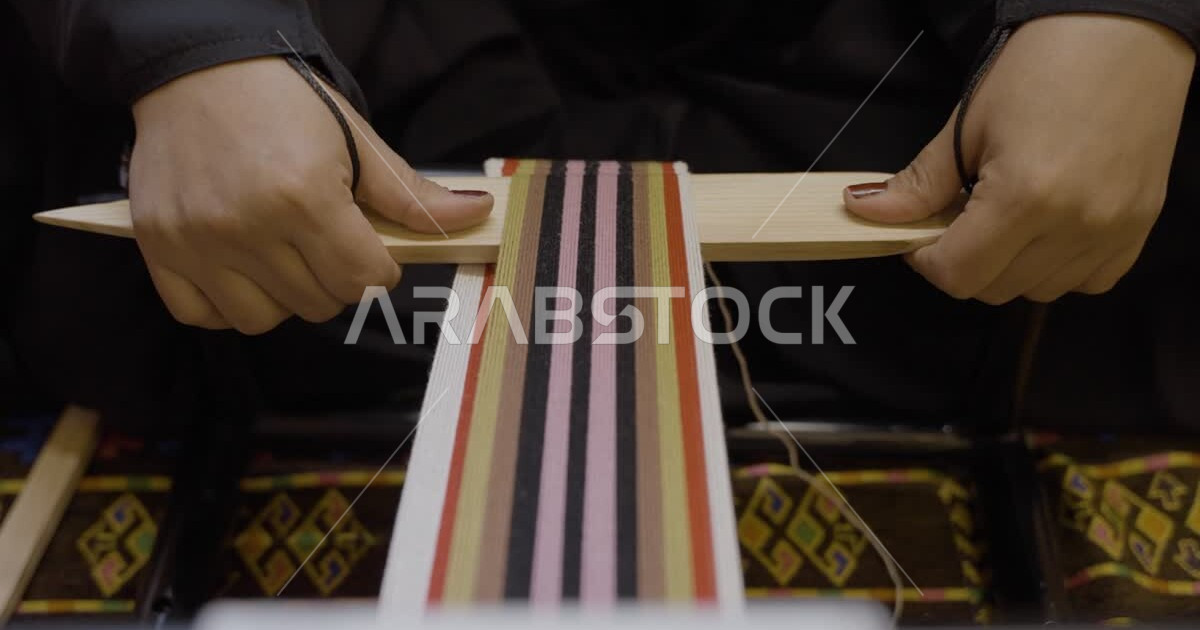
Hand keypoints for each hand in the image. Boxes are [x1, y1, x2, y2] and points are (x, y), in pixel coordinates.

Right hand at [130, 56, 492, 332]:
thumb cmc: (284, 102)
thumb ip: (412, 195)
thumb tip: (479, 214)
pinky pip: (203, 316)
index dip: (378, 268)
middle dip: (335, 278)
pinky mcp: (158, 247)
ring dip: (283, 296)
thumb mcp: (357, 141)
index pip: (364, 280)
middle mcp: (247, 225)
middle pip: (319, 303)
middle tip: (323, 239)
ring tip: (281, 251)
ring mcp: (197, 241)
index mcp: (304, 196)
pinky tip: (240, 268)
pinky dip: (227, 303)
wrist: (198, 69)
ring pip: (264, 319)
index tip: (367, 246)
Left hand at [844, 15, 1194, 303]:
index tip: (922, 233)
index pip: (957, 274)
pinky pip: (1086, 280)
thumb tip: (864, 211)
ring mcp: (1114, 232)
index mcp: (1026, 197)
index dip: (926, 259)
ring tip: (1008, 212)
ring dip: (1011, 266)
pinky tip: (1048, 224)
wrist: (1127, 35)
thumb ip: (919, 183)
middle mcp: (1076, 225)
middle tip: (962, 214)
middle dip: (965, 260)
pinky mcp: (1140, 230)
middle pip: (994, 289)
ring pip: (1038, 290)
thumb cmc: (1047, 64)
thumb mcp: (969, 124)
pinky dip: (1058, 265)